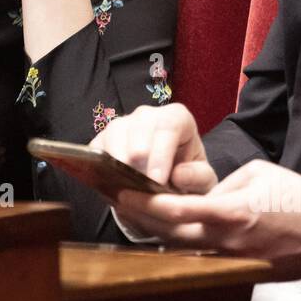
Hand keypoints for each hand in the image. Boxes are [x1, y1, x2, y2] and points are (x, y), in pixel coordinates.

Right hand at [89, 103, 218, 192]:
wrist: (169, 185)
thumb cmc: (188, 178)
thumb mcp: (203, 182)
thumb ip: (198, 177)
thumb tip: (178, 174)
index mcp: (177, 118)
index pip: (168, 126)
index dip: (160, 153)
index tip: (157, 180)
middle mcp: (148, 115)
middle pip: (138, 127)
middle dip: (137, 156)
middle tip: (139, 183)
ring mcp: (123, 125)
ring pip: (115, 133)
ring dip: (118, 159)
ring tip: (124, 183)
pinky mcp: (103, 139)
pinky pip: (96, 148)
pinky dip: (100, 164)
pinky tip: (109, 182)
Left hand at [114, 160, 300, 280]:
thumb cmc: (297, 197)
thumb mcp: (256, 174)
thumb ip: (223, 184)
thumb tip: (203, 194)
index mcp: (230, 212)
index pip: (177, 210)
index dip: (147, 201)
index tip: (125, 190)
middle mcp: (225, 240)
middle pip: (169, 234)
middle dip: (141, 218)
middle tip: (118, 200)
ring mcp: (230, 258)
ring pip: (180, 248)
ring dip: (155, 232)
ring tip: (134, 213)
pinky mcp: (237, 267)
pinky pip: (199, 256)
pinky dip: (179, 244)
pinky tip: (164, 231)